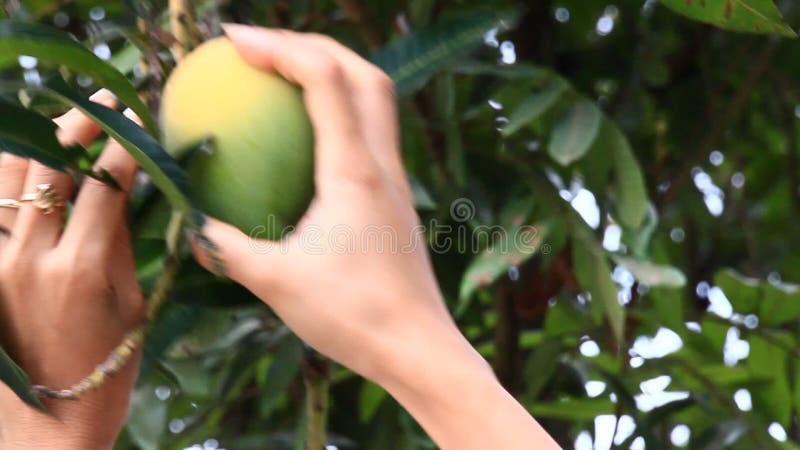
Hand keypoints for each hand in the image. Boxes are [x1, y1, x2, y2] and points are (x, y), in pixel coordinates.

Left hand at [0, 92, 143, 448]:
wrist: (53, 417)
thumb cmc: (108, 363)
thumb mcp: (131, 301)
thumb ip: (120, 239)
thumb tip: (126, 186)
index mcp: (81, 268)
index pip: (105, 182)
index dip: (124, 143)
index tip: (139, 118)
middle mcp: (30, 258)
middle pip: (50, 166)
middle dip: (80, 122)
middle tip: (103, 101)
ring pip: (6, 177)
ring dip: (36, 138)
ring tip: (61, 119)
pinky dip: (6, 178)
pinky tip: (27, 161)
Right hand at [191, 26, 560, 448]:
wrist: (418, 349)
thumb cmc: (353, 317)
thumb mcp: (275, 283)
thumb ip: (227, 248)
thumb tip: (193, 225)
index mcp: (354, 171)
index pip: (325, 79)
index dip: (280, 46)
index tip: (232, 42)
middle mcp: (382, 165)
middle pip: (363, 72)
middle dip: (314, 44)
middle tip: (262, 47)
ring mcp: (395, 180)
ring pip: (376, 100)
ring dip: (334, 74)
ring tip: (285, 76)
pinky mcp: (395, 199)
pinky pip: (371, 134)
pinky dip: (340, 113)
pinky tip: (307, 140)